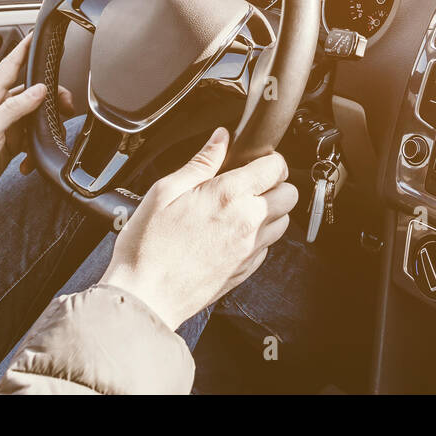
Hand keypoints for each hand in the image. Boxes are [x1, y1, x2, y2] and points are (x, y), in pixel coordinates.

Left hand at [0, 34, 73, 218]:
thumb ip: (13, 109)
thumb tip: (37, 91)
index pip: (8, 69)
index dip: (22, 52)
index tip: (35, 38)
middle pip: (29, 93)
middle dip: (50, 97)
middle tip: (65, 105)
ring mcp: (3, 127)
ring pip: (34, 115)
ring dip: (45, 125)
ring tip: (52, 133)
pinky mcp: (9, 144)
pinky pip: (30, 138)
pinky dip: (35, 148)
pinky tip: (30, 159)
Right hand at [99, 127, 296, 330]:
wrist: (145, 296)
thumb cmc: (148, 245)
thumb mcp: (165, 191)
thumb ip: (201, 162)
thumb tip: (221, 138)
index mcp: (228, 195)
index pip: (276, 167)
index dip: (268, 159)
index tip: (254, 161)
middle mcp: (248, 221)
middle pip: (290, 194)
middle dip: (275, 184)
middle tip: (249, 185)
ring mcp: (250, 248)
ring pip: (284, 221)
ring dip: (270, 211)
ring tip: (240, 209)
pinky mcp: (247, 269)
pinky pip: (268, 246)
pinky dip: (258, 236)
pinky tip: (232, 234)